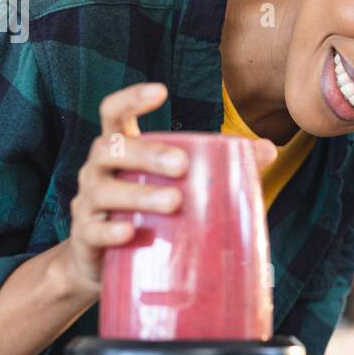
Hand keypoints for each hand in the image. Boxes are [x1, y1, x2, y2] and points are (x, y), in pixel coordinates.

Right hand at [66, 83, 276, 296]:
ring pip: (103, 191)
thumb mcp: (178, 185)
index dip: (131, 98)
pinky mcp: (85, 238)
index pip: (113, 113)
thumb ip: (219, 165)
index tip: (160, 90)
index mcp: (120, 150)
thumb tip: (268, 150)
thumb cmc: (150, 212)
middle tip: (182, 165)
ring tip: (174, 202)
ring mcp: (87, 203)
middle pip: (109, 149)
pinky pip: (92, 230)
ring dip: (139, 194)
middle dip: (146, 153)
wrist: (107, 264)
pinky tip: (131, 232)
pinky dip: (111, 230)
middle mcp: (97, 170)